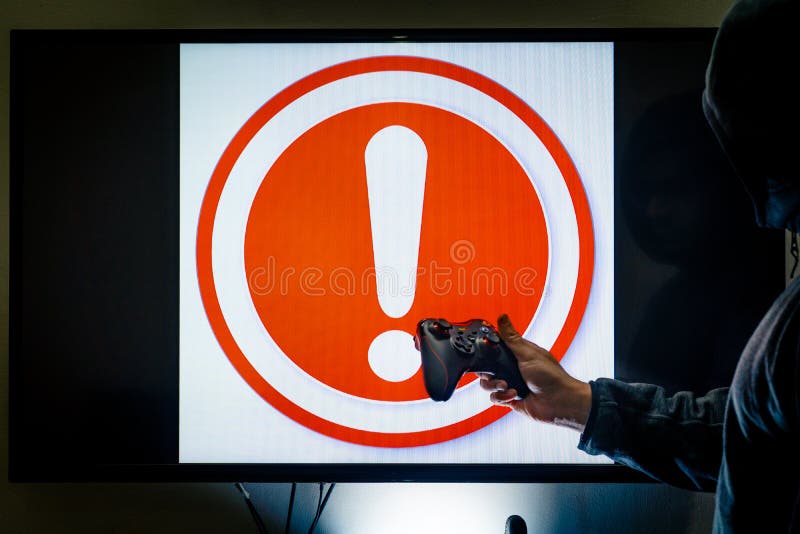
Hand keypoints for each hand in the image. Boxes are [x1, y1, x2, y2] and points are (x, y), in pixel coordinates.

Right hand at [479, 314, 591, 431]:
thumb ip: (511, 338)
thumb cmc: (550, 376)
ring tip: (506, 385)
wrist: (560, 402)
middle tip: (496, 373)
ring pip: (488, 384)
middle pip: (487, 368)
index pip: (494, 350)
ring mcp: (511, 383)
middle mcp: (512, 369)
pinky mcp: (510, 398)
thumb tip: (502, 316)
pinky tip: (514, 394)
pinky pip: (495, 398)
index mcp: (517, 355)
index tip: (481, 352)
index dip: (486, 351)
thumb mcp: (527, 353)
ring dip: (495, 385)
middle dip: (488, 372)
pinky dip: (502, 397)